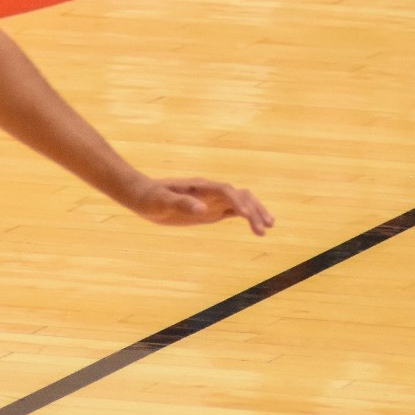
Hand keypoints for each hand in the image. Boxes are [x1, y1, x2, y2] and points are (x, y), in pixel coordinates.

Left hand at [124, 177, 273, 235]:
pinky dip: (247, 217)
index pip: (226, 191)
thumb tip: (202, 209)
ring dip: (256, 212)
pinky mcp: (211, 210)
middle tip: (266, 227)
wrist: (145, 197)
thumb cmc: (152, 198)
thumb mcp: (163, 202)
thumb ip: (182, 203)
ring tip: (269, 227)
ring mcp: (213, 200)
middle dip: (255, 209)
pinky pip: (233, 211)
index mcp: (201, 187)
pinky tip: (256, 227)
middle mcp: (211, 191)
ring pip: (241, 202)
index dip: (238, 202)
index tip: (247, 216)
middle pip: (240, 195)